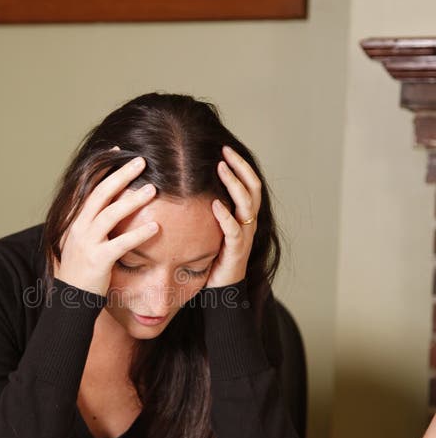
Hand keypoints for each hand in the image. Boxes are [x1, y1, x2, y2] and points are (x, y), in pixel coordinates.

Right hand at [56, 157, 158, 294]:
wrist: (71, 299)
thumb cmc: (82, 270)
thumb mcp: (81, 241)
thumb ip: (91, 223)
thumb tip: (108, 205)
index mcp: (74, 220)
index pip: (88, 186)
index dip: (103, 167)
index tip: (118, 151)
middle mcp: (78, 227)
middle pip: (100, 193)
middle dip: (121, 175)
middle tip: (141, 161)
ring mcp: (86, 243)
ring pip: (110, 214)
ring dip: (132, 200)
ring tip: (153, 189)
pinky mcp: (98, 260)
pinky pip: (121, 243)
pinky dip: (139, 234)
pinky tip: (156, 228)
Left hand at [205, 146, 261, 288]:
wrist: (221, 289)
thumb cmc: (213, 255)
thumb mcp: (209, 226)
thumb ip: (205, 207)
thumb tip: (184, 183)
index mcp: (244, 214)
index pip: (249, 182)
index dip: (240, 164)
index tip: (224, 148)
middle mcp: (249, 222)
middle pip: (253, 187)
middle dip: (239, 167)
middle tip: (224, 151)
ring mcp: (245, 235)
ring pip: (247, 204)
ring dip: (233, 184)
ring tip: (220, 168)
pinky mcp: (237, 250)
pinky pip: (235, 229)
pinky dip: (226, 215)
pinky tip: (215, 204)